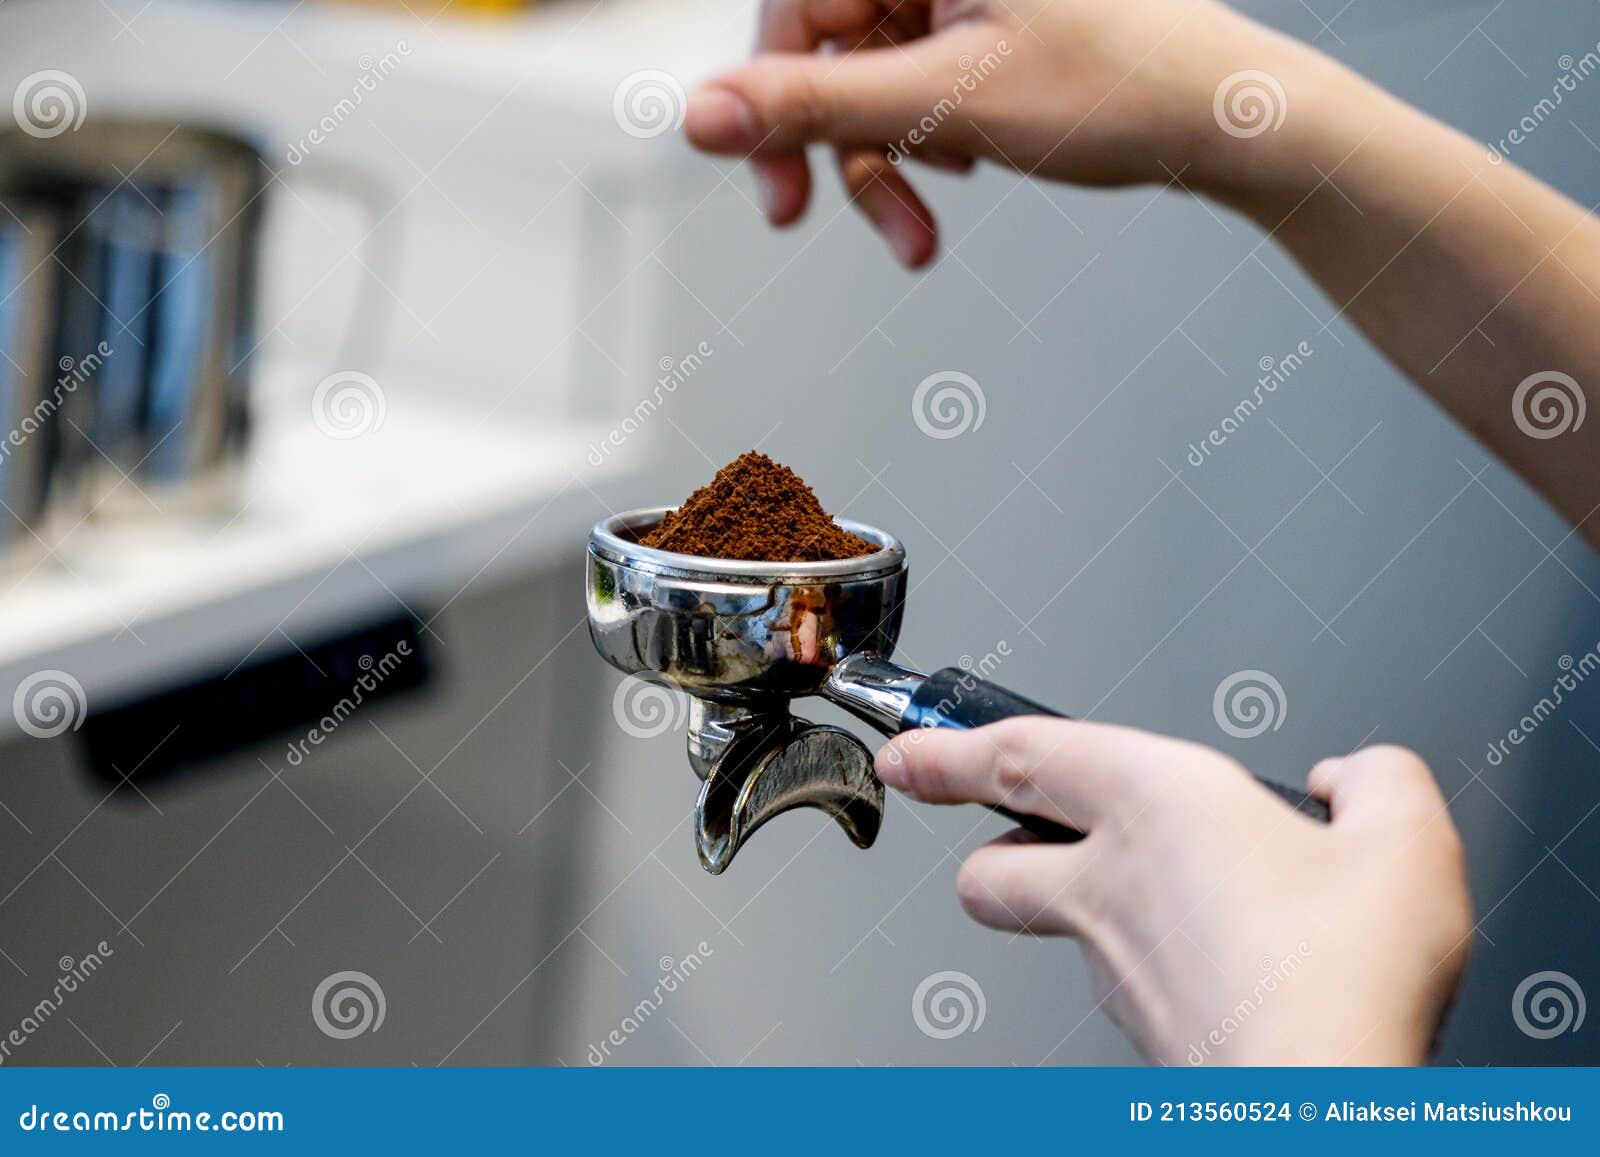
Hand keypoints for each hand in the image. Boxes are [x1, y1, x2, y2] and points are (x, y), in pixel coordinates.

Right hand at [685, 0, 1348, 264]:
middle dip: (830, 145)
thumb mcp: (947, 103)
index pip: (793, 5)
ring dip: (880, 164)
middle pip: (822, 43)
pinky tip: (969, 163)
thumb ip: (813, 106)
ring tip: (920, 232)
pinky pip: (912, 84)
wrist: (1229, 118)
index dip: (767, 96)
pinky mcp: (981, 22)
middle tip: (804, 220)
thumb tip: (696, 118)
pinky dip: (924, 141)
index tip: (774, 192)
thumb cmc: (1117, 86)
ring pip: (867, 77)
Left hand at [876, 721, 1471, 1064]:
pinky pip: (1128, 978)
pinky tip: (1226, 966)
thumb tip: (1355, 782)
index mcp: (1154, 804)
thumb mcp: (1403, 841)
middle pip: (993, 863)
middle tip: (989, 824)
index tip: (910, 750)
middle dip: (980, 840)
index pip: (1021, 754)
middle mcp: (1111, 887)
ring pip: (1057, 927)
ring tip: (1162, 895)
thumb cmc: (1340, 981)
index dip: (953, 748)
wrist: (1316, 1107)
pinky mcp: (1142, 1030)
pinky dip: (1156, 958)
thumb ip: (1380, 784)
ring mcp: (1116, 967)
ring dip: (1085, 903)